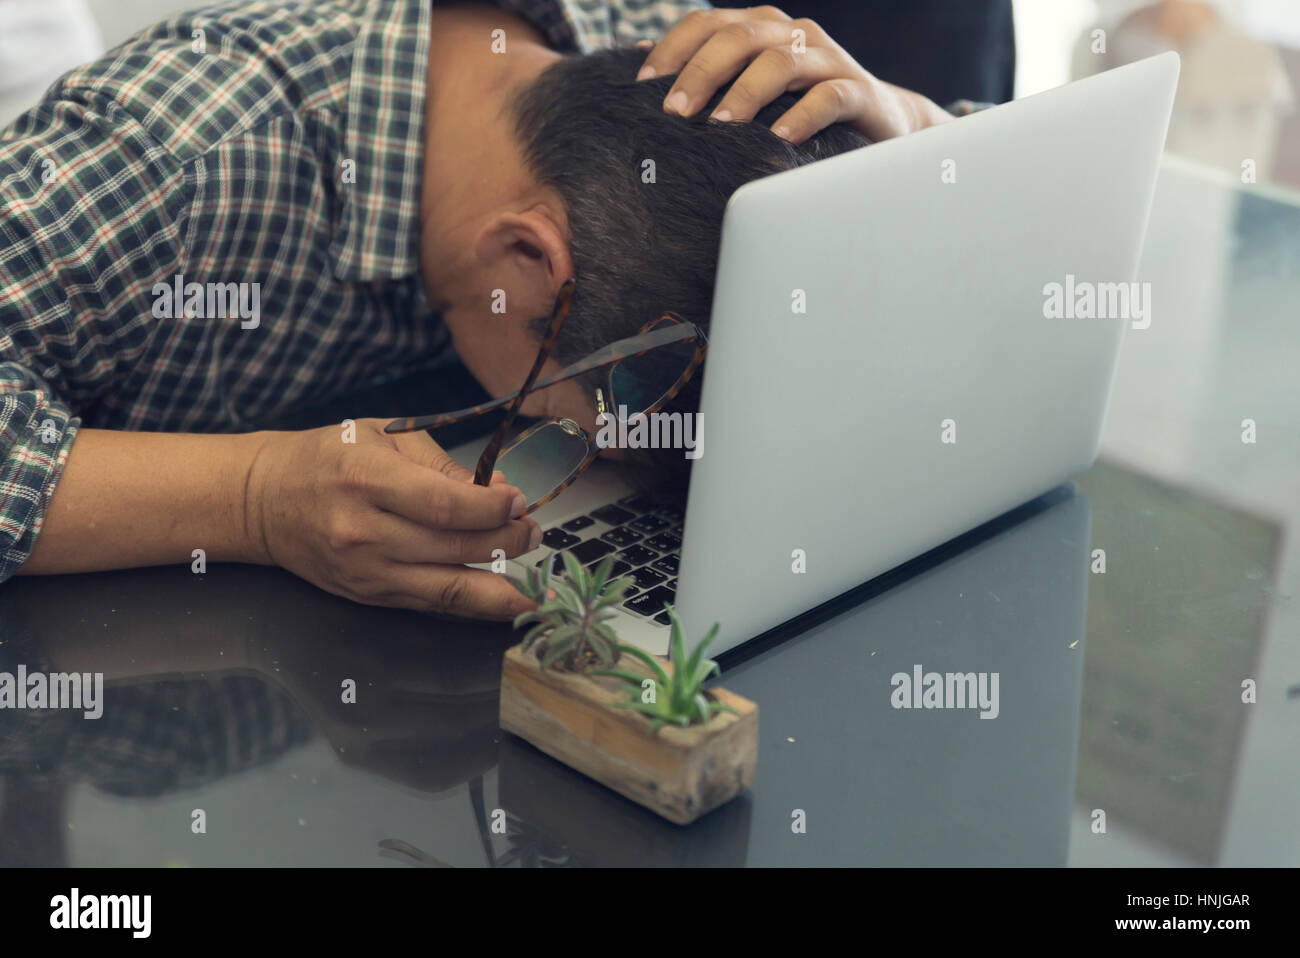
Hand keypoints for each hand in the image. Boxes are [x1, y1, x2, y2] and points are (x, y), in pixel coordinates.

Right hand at [246, 419, 540, 618]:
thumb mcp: (381, 436)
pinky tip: (503, 602)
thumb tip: (497, 492)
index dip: (493, 509)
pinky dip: (472, 605)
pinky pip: (431, 605)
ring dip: (501, 590)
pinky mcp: (368, 596)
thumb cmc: (325, 458)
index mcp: (368, 479)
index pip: (445, 505)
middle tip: (534, 532)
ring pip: (448, 589)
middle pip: (454, 547)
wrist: (263, 502)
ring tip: (536, 583)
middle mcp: (366, 531)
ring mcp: (366, 571)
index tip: (519, 502)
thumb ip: (440, 464)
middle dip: (507, 543)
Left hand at [637, 5, 952, 143]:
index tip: (642, 87)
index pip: (709, 24)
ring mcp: (828, 61)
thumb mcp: (752, 92)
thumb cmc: (803, 110)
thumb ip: (709, 75)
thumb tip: (641, 61)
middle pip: (740, 37)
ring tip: (721, 127)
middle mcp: (794, 35)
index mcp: (762, 30)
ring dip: (746, 93)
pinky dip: (802, 116)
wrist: (881, 124)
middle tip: (676, 113)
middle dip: (702, 72)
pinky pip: (829, 97)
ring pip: (781, 62)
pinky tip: (779, 139)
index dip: (673, 50)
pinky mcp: (859, 92)